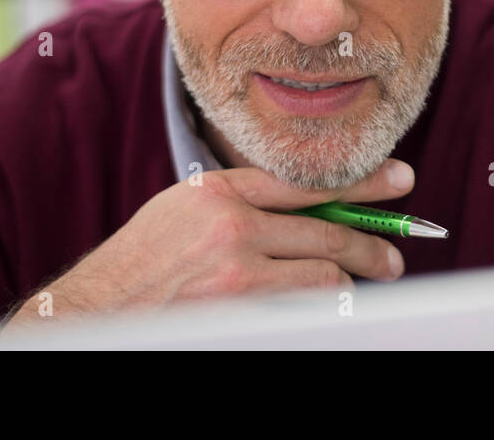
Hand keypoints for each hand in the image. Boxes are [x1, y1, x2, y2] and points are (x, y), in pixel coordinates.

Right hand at [0, 158, 414, 334]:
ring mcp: (234, 273)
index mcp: (219, 192)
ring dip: (345, 284)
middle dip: (369, 247)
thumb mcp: (186, 209)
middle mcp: (230, 226)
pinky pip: (299, 310)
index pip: (307, 181)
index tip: (400, 180)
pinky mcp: (237, 313)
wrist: (93, 311)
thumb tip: (312, 207)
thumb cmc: (141, 261)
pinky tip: (322, 308)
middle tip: (391, 259)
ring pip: (322, 276)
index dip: (361, 183)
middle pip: (326, 232)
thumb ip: (243, 201)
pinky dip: (317, 309)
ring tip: (356, 287)